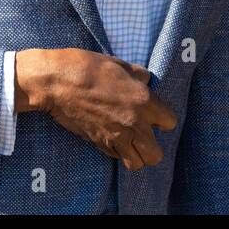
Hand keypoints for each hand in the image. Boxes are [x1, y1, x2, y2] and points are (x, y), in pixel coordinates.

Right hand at [15, 48, 176, 170]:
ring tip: (129, 142)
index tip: (153, 115)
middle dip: (152, 147)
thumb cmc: (88, 67)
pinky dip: (117, 152)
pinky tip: (111, 138)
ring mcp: (116, 136)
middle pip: (156, 154)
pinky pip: (117, 158)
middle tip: (143, 135)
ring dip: (135, 155)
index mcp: (144, 100)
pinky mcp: (99, 143)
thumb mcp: (119, 64)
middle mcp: (134, 122)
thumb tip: (146, 81)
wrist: (57, 82)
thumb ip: (138, 75)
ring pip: (137, 164)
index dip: (163, 120)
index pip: (170, 123)